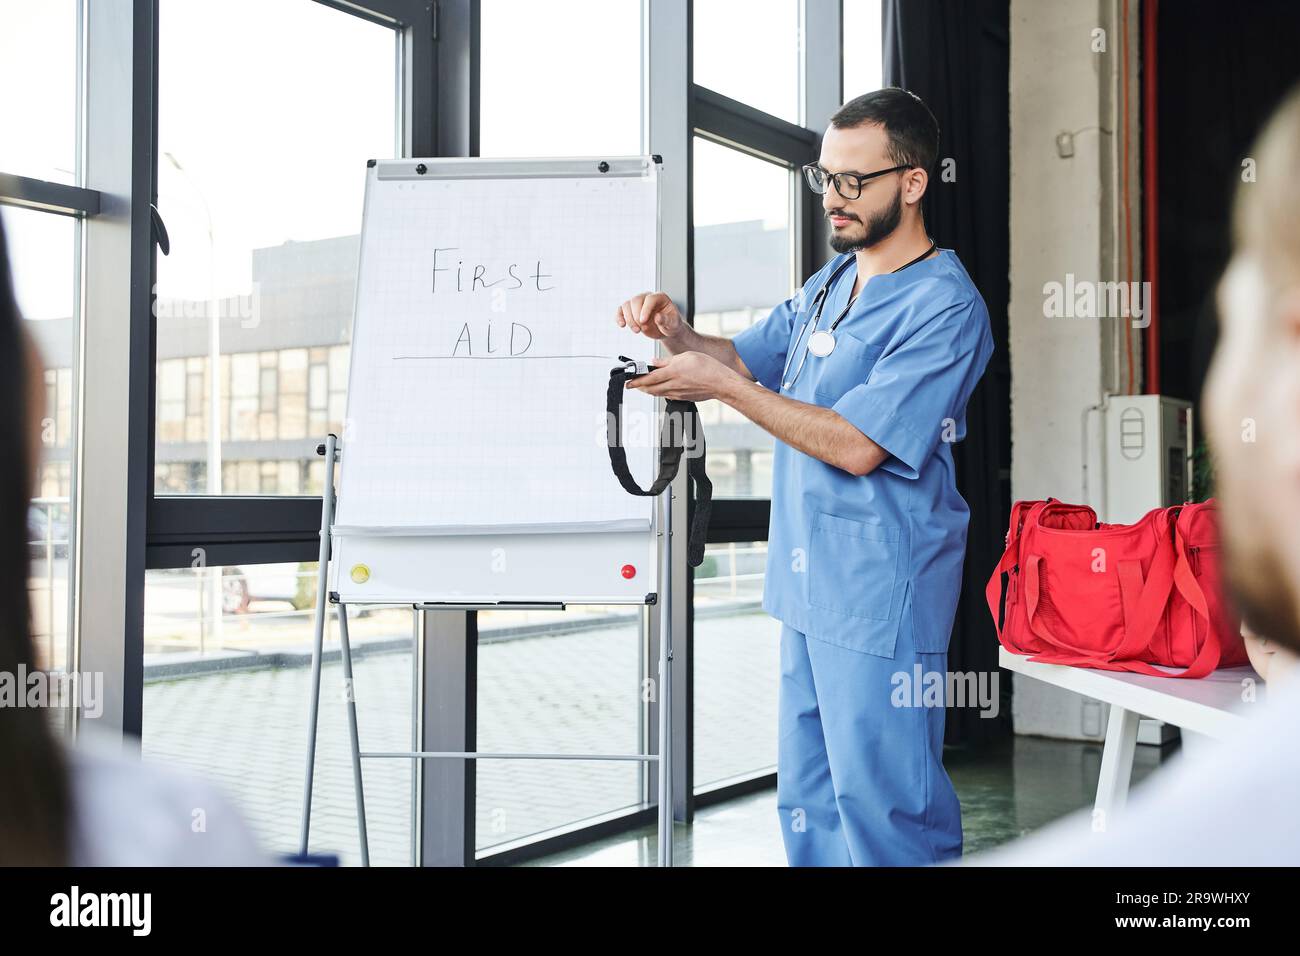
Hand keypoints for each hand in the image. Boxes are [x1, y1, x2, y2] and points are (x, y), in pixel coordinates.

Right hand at [615, 291, 682, 340]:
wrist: (666, 330)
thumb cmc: (671, 325)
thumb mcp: (673, 324)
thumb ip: (666, 320)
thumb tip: (657, 317)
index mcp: (660, 297)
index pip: (650, 299)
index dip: (645, 309)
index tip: (643, 321)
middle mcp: (647, 297)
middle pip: (636, 300)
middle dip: (636, 315)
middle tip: (641, 328)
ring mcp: (638, 303)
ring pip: (626, 305)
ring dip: (629, 319)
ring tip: (637, 331)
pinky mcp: (631, 311)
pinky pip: (621, 311)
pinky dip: (619, 317)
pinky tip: (622, 325)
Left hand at [625, 351, 739, 402]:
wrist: (721, 383)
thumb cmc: (707, 367)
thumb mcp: (685, 356)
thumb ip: (667, 361)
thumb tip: (654, 362)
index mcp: (671, 373)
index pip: (648, 378)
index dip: (636, 381)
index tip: (627, 382)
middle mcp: (672, 385)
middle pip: (650, 389)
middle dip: (639, 387)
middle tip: (632, 385)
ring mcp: (678, 394)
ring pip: (658, 393)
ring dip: (648, 390)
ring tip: (643, 387)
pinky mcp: (683, 398)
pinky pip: (667, 396)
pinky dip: (660, 392)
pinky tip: (661, 389)